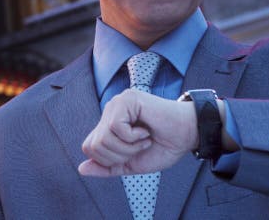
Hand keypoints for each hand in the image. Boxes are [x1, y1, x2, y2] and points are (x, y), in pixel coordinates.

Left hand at [78, 89, 197, 176]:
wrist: (187, 136)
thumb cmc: (162, 146)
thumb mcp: (131, 163)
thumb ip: (107, 167)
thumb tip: (81, 169)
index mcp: (109, 125)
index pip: (89, 147)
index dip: (108, 160)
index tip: (130, 155)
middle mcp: (110, 112)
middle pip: (94, 146)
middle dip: (119, 155)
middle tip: (139, 147)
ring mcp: (117, 104)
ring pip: (104, 138)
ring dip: (128, 147)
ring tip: (143, 139)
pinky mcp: (127, 100)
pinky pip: (116, 127)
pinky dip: (133, 137)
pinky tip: (145, 131)